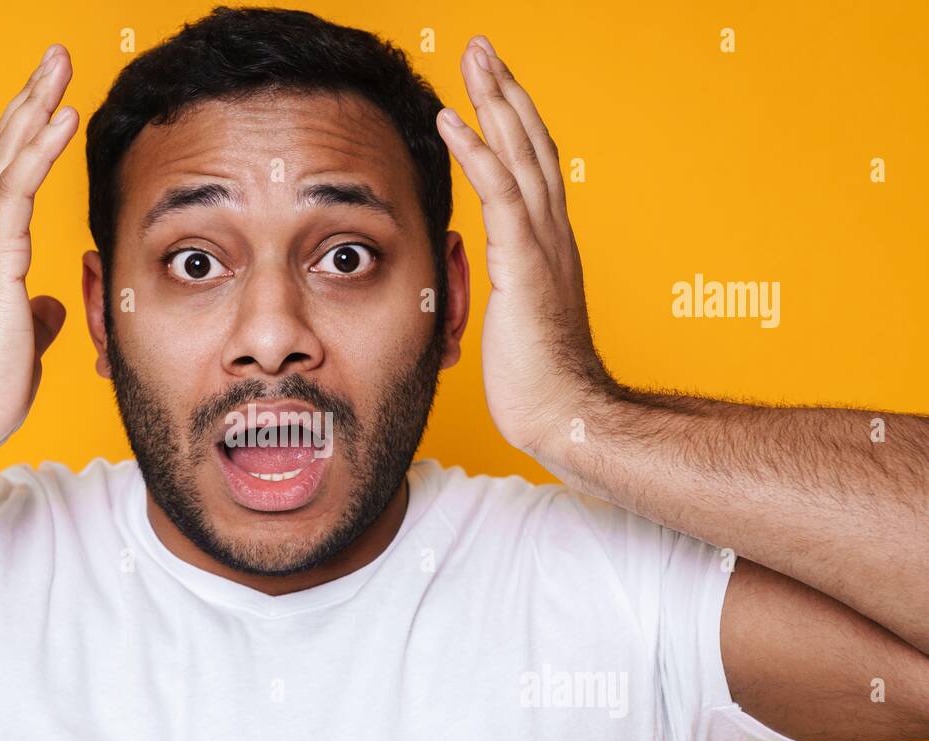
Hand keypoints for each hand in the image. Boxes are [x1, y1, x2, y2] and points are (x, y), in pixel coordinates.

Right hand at [0, 44, 78, 463]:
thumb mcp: (24, 344)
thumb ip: (35, 317)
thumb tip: (48, 306)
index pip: (9, 182)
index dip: (30, 139)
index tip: (53, 103)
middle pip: (5, 152)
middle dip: (30, 101)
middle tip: (54, 58)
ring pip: (8, 156)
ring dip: (35, 104)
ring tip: (58, 61)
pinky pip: (18, 187)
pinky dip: (40, 147)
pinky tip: (62, 114)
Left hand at [435, 36, 605, 457]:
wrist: (564, 416)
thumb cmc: (536, 381)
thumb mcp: (513, 319)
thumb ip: (501, 286)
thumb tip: (476, 277)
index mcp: (547, 246)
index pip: (530, 169)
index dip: (511, 124)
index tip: (487, 88)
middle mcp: (553, 234)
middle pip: (530, 144)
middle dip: (505, 92)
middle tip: (483, 49)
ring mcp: (544, 245)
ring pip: (520, 154)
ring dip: (494, 101)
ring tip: (474, 58)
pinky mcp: (526, 263)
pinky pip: (500, 193)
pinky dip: (477, 151)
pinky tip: (451, 118)